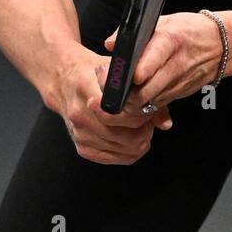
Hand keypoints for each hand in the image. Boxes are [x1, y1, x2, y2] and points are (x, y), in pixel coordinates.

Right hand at [45, 41, 172, 165]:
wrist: (65, 81)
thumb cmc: (95, 74)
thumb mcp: (119, 72)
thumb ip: (145, 95)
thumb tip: (165, 123)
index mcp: (88, 89)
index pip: (122, 115)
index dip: (142, 116)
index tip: (147, 110)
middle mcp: (81, 114)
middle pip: (125, 138)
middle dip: (144, 132)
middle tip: (147, 121)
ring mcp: (80, 133)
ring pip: (123, 151)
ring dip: (137, 142)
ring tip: (138, 127)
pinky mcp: (81, 147)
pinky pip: (113, 158)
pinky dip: (126, 151)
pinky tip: (128, 137)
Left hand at [103, 11, 223, 108]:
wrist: (222, 44)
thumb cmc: (190, 29)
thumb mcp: (164, 21)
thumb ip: (134, 32)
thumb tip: (110, 44)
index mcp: (171, 41)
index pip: (151, 61)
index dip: (134, 73)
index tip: (120, 76)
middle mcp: (176, 65)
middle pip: (146, 90)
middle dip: (124, 94)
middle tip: (107, 88)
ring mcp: (179, 83)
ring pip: (149, 102)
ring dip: (131, 102)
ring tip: (116, 93)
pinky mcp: (180, 94)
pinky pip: (157, 103)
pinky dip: (143, 103)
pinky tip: (134, 95)